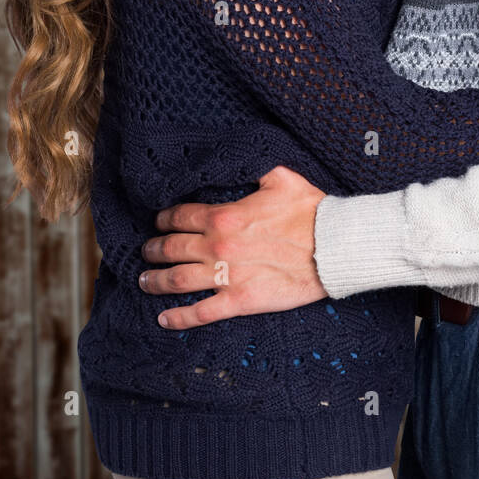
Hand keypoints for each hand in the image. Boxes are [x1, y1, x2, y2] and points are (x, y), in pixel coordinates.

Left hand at [138, 166, 327, 328]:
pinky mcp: (240, 301)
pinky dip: (179, 318)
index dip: (164, 219)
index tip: (158, 222)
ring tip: (145, 281)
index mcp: (225, 216)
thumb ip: (253, 168)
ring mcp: (227, 276)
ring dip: (155, 281)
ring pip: (177, 281)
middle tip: (146, 251)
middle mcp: (218, 246)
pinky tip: (164, 319)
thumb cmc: (310, 210)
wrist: (333, 246)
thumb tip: (238, 159)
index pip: (180, 217)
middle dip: (153, 250)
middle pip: (172, 249)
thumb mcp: (280, 176)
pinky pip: (201, 313)